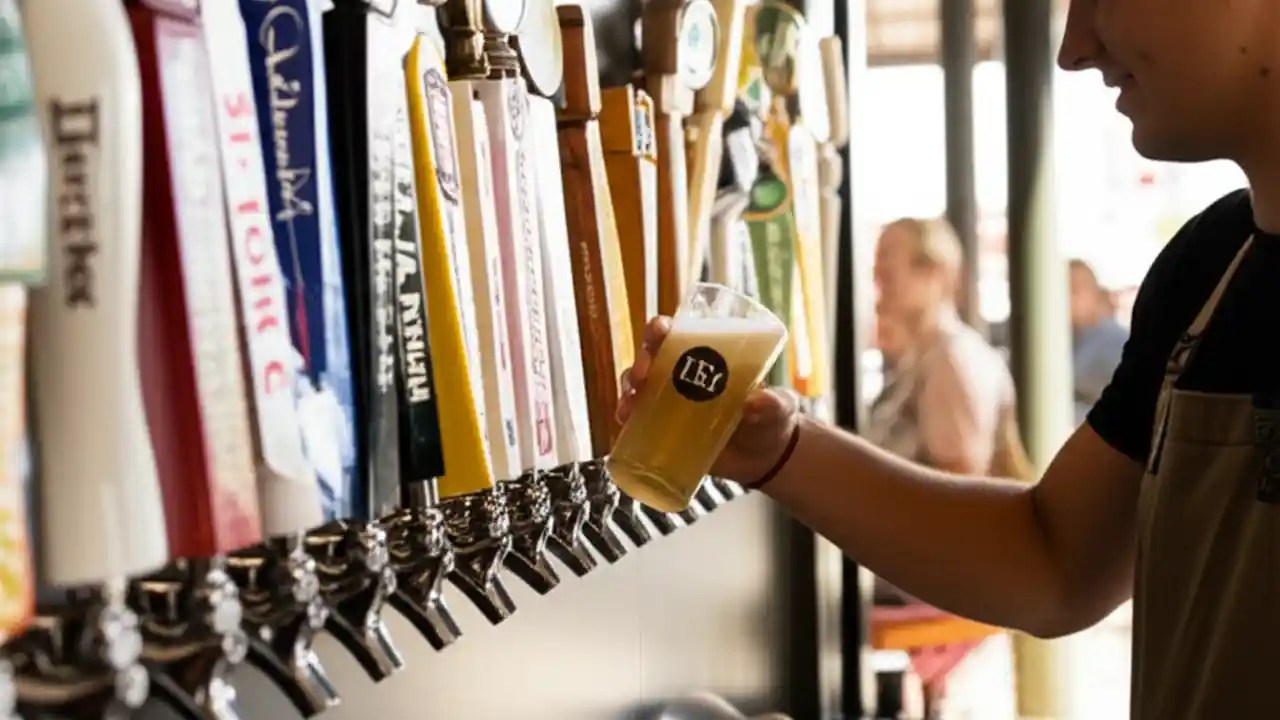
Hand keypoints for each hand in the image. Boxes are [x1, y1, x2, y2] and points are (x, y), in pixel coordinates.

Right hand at [616, 316, 801, 484]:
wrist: (766, 458)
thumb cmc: (772, 419)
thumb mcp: (779, 407)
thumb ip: (772, 403)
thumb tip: (756, 402)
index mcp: (707, 357)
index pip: (677, 334)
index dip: (661, 328)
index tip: (659, 332)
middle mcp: (682, 375)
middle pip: (650, 357)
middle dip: (640, 361)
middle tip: (642, 376)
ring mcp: (671, 402)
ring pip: (638, 387)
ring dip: (627, 390)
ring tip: (629, 406)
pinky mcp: (665, 429)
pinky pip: (638, 419)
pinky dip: (627, 417)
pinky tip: (625, 421)